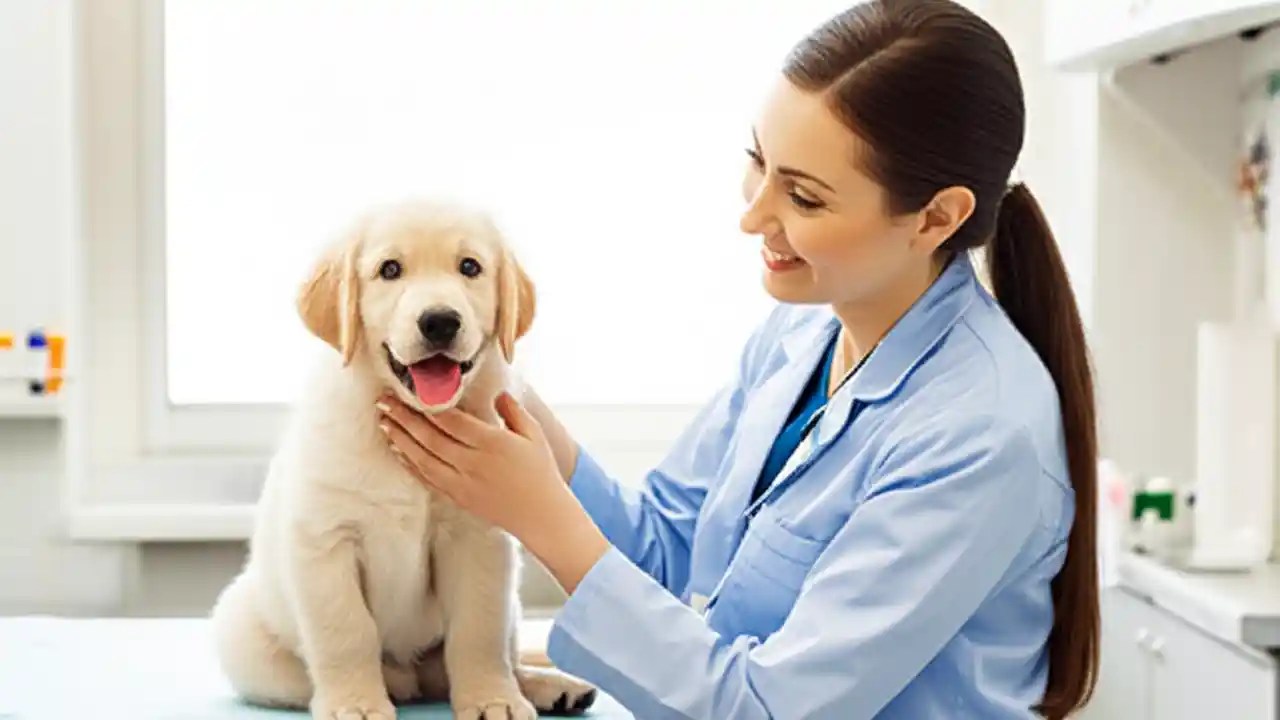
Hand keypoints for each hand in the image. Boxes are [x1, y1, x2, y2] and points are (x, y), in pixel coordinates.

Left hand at [376, 393, 608, 591]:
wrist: (541, 516)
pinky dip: (410, 463)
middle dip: (404, 418)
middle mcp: (472, 463)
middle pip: (430, 438)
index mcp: (492, 443)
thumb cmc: (541, 473)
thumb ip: (513, 411)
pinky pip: (427, 478)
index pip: (452, 421)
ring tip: (384, 422)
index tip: (410, 393)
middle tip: (384, 402)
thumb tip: (497, 393)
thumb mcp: (534, 435)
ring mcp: (462, 483)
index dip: (428, 407)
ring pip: (422, 458)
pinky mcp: (458, 497)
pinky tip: (398, 450)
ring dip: (400, 439)